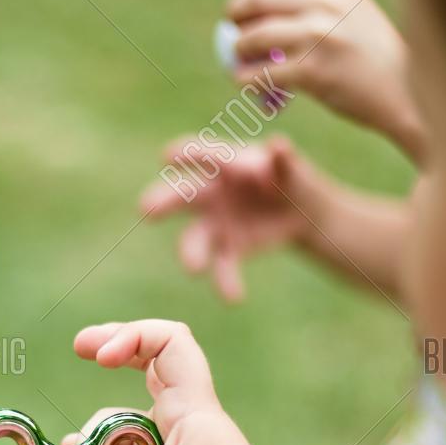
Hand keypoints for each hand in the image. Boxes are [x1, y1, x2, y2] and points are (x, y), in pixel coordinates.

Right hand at [141, 134, 410, 304]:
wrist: (300, 211)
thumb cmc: (289, 178)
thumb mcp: (292, 168)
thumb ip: (283, 160)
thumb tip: (279, 146)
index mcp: (224, 165)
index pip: (202, 156)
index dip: (185, 154)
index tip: (168, 156)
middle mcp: (210, 194)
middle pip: (182, 197)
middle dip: (163, 201)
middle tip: (146, 208)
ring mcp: (215, 223)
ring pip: (195, 238)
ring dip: (191, 253)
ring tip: (192, 268)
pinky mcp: (229, 249)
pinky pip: (222, 266)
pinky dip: (225, 281)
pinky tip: (234, 298)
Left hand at [229, 0, 424, 159]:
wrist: (404, 94)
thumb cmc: (377, 57)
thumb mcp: (357, 11)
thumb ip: (323, 2)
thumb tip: (269, 7)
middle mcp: (327, 4)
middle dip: (236, 8)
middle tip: (232, 20)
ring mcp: (318, 38)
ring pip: (254, 35)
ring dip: (238, 47)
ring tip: (239, 55)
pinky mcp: (311, 72)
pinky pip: (261, 73)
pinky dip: (245, 78)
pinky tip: (246, 82)